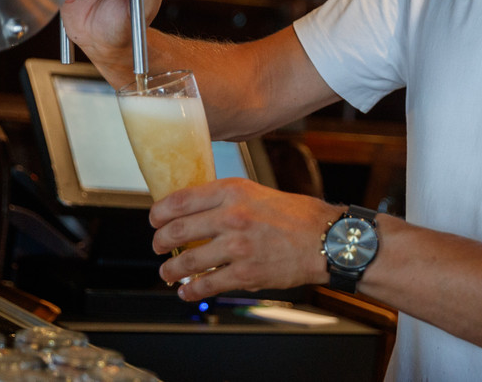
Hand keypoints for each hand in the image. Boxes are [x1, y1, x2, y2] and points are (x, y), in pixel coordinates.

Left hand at [149, 178, 341, 298]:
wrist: (326, 240)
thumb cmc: (298, 216)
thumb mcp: (259, 193)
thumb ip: (229, 200)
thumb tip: (198, 211)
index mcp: (234, 191)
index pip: (181, 199)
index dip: (159, 212)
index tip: (154, 219)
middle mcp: (232, 216)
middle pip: (177, 230)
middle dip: (160, 241)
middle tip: (158, 246)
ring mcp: (237, 246)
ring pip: (187, 261)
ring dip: (170, 270)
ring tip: (167, 272)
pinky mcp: (245, 273)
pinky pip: (207, 284)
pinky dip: (191, 290)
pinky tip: (186, 291)